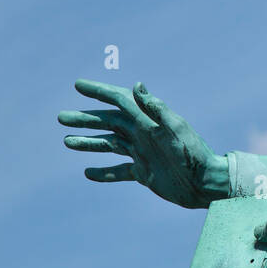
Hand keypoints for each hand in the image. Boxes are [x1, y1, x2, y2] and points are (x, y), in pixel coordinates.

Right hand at [58, 79, 229, 208]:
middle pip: (107, 122)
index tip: (78, 85)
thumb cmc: (193, 154)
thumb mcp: (175, 128)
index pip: (119, 100)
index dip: (99, 91)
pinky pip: (119, 171)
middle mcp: (142, 134)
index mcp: (148, 120)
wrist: (205, 183)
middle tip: (61, 118)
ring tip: (67, 141)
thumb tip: (137, 85)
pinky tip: (88, 173)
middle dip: (85, 119)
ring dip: (88, 143)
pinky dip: (104, 172)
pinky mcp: (144, 173)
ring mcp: (142, 153)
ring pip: (109, 145)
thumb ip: (155, 108)